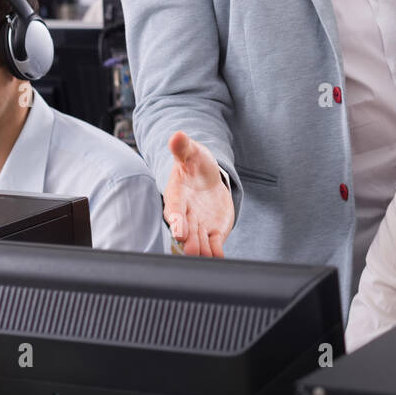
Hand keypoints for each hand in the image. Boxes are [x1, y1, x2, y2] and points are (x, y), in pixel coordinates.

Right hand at [163, 131, 233, 256]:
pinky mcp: (213, 233)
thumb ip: (184, 148)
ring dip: (202, 251)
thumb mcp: (192, 153)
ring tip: (208, 255)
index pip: (175, 212)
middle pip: (186, 233)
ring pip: (199, 243)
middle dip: (189, 242)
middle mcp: (186, 216)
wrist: (207, 178)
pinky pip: (214, 247)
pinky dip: (217, 254)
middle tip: (192, 248)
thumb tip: (177, 135)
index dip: (177, 222)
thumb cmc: (195, 165)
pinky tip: (220, 259)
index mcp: (176, 198)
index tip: (179, 231)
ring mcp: (199, 227)